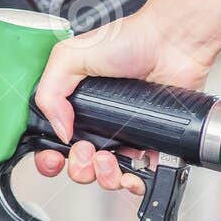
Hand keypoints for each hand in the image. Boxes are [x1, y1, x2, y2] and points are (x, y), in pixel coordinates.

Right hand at [31, 8, 214, 193]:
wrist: (171, 43)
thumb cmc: (129, 40)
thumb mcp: (69, 56)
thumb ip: (50, 92)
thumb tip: (59, 130)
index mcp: (75, 105)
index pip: (53, 142)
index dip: (49, 157)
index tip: (54, 158)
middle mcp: (98, 121)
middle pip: (79, 164)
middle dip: (79, 168)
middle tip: (87, 152)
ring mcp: (125, 132)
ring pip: (107, 174)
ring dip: (104, 176)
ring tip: (109, 160)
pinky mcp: (151, 139)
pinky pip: (141, 173)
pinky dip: (135, 180)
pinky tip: (133, 171)